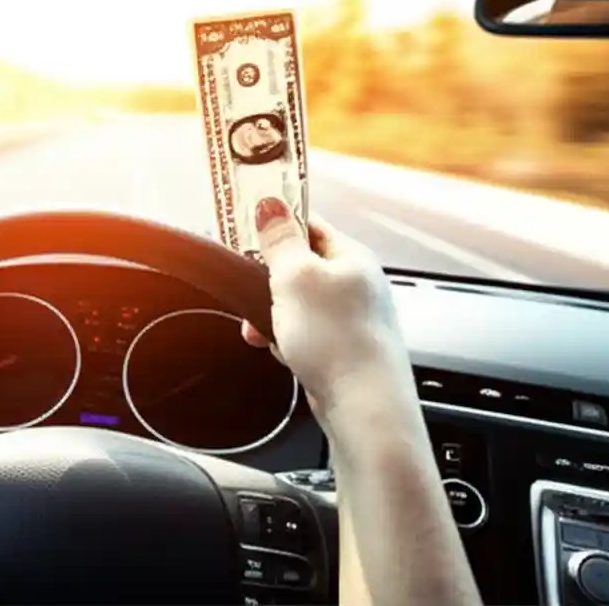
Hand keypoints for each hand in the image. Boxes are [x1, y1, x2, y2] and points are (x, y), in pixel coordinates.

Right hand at [241, 198, 415, 423]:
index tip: (246, 235)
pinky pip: (304, 332)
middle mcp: (356, 283)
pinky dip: (287, 339)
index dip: (276, 227)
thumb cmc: (335, 338)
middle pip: (299, 266)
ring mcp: (351, 317)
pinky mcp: (342, 348)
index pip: (309, 224)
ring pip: (297, 303)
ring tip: (262, 331)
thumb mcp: (295, 277)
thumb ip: (280, 240)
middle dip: (268, 281)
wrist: (363, 404)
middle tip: (253, 294)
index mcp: (352, 256)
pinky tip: (281, 352)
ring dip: (272, 315)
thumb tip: (270, 204)